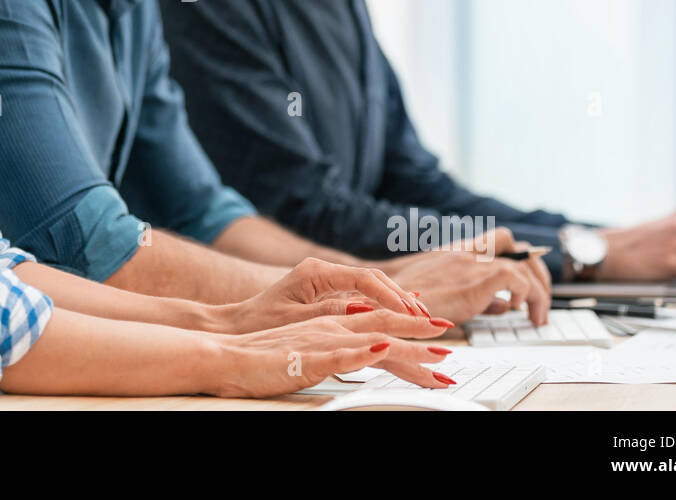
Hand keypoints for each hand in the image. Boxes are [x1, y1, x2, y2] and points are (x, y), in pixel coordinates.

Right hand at [211, 313, 452, 397]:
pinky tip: (381, 352)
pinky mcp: (305, 355)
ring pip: (370, 339)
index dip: (410, 327)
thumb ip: (334, 336)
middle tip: (451, 347)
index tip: (439, 334)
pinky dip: (361, 351)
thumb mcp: (304, 340)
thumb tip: (370, 341)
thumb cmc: (260, 349)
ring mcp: (319, 339)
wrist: (224, 348)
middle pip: (383, 328)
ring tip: (436, 352)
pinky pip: (337, 352)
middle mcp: (329, 325)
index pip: (378, 321)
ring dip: (405, 345)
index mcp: (329, 321)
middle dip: (420, 336)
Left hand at [219, 257, 431, 333]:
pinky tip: (400, 312)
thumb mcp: (295, 319)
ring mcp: (324, 283)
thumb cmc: (259, 324)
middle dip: (401, 298)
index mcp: (314, 273)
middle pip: (372, 281)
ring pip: (369, 288)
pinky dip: (382, 305)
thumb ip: (330, 312)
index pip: (363, 279)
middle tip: (427, 317)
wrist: (234, 326)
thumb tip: (366, 310)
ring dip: (395, 302)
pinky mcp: (325, 295)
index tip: (412, 312)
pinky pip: (361, 297)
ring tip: (420, 317)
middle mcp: (322, 272)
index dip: (391, 296)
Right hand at [390, 228, 551, 325]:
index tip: (530, 281)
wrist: (384, 300)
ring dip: (539, 290)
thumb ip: (477, 296)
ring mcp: (472, 263)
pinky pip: (516, 278)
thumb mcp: (444, 293)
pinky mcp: (475, 280)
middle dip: (538, 272)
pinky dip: (526, 294)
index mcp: (460, 251)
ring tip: (537, 315)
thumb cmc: (406, 301)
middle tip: (541, 299)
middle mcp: (468, 252)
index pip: (502, 240)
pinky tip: (515, 311)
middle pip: (519, 246)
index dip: (522, 257)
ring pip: (523, 263)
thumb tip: (504, 306)